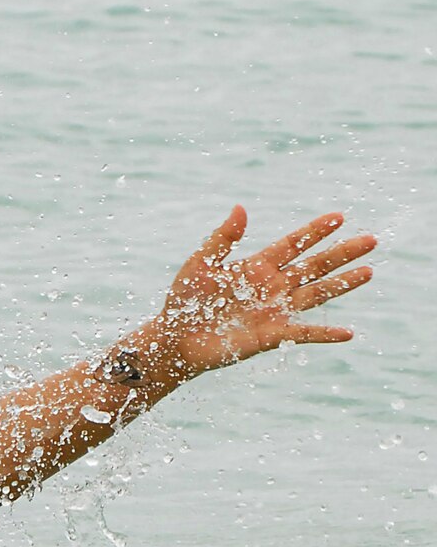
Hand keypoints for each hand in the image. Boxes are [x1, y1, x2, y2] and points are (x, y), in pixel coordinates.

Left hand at [149, 206, 375, 378]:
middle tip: (371, 239)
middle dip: (341, 253)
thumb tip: (240, 208)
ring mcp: (275, 311)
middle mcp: (272, 287)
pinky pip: (303, 333)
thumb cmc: (184, 301)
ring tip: (369, 271)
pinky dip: (324, 334)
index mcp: (257, 267)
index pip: (293, 245)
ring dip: (343, 284)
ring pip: (316, 294)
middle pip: (314, 266)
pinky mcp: (272, 335)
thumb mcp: (200, 264)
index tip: (338, 217)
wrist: (175, 339)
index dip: (314, 232)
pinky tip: (347, 333)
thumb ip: (222, 239)